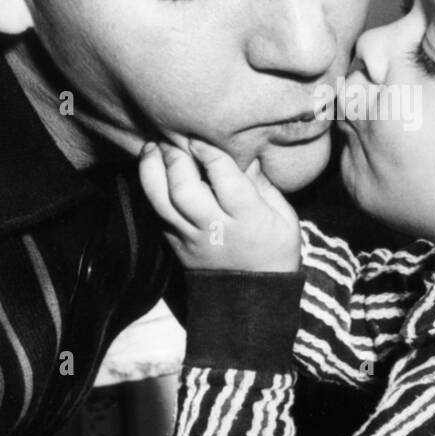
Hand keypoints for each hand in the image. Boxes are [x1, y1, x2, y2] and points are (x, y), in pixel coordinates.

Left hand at [139, 137, 300, 272]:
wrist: (253, 297)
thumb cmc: (275, 249)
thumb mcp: (284, 217)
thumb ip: (262, 185)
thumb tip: (245, 154)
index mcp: (248, 218)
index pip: (223, 178)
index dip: (208, 152)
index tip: (200, 138)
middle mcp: (216, 228)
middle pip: (185, 190)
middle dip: (175, 159)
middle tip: (172, 141)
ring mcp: (191, 239)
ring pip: (161, 203)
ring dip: (151, 171)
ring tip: (151, 150)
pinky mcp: (176, 246)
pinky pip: (157, 215)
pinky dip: (150, 191)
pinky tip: (151, 172)